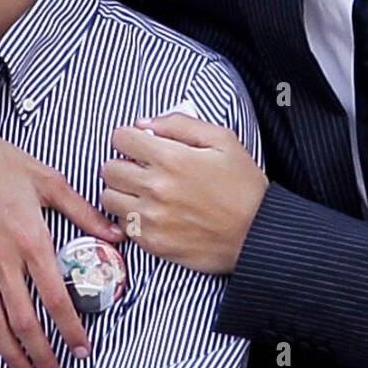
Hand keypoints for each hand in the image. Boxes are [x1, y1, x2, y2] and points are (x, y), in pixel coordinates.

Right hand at [0, 84, 124, 367]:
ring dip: (9, 353)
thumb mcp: (50, 181)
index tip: (82, 349)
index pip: (56, 298)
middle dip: (41, 354)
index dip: (70, 329)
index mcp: (31, 240)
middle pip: (24, 321)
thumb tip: (115, 233)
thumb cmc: (1, 161)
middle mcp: (2, 259)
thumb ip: (83, 212)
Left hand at [102, 115, 267, 273]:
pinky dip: (131, 217)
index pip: (120, 138)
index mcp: (171, 158)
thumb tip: (144, 123)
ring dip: (122, 191)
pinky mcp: (153, 243)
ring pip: (109, 198)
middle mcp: (156, 188)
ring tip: (143, 192)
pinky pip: (123, 225)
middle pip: (108, 168)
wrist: (259, 234)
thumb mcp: (222, 140)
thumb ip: (180, 124)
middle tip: (141, 168)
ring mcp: (152, 218)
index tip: (139, 144)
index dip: (128, 138)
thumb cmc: (244, 186)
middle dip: (122, 163)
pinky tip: (151, 213)